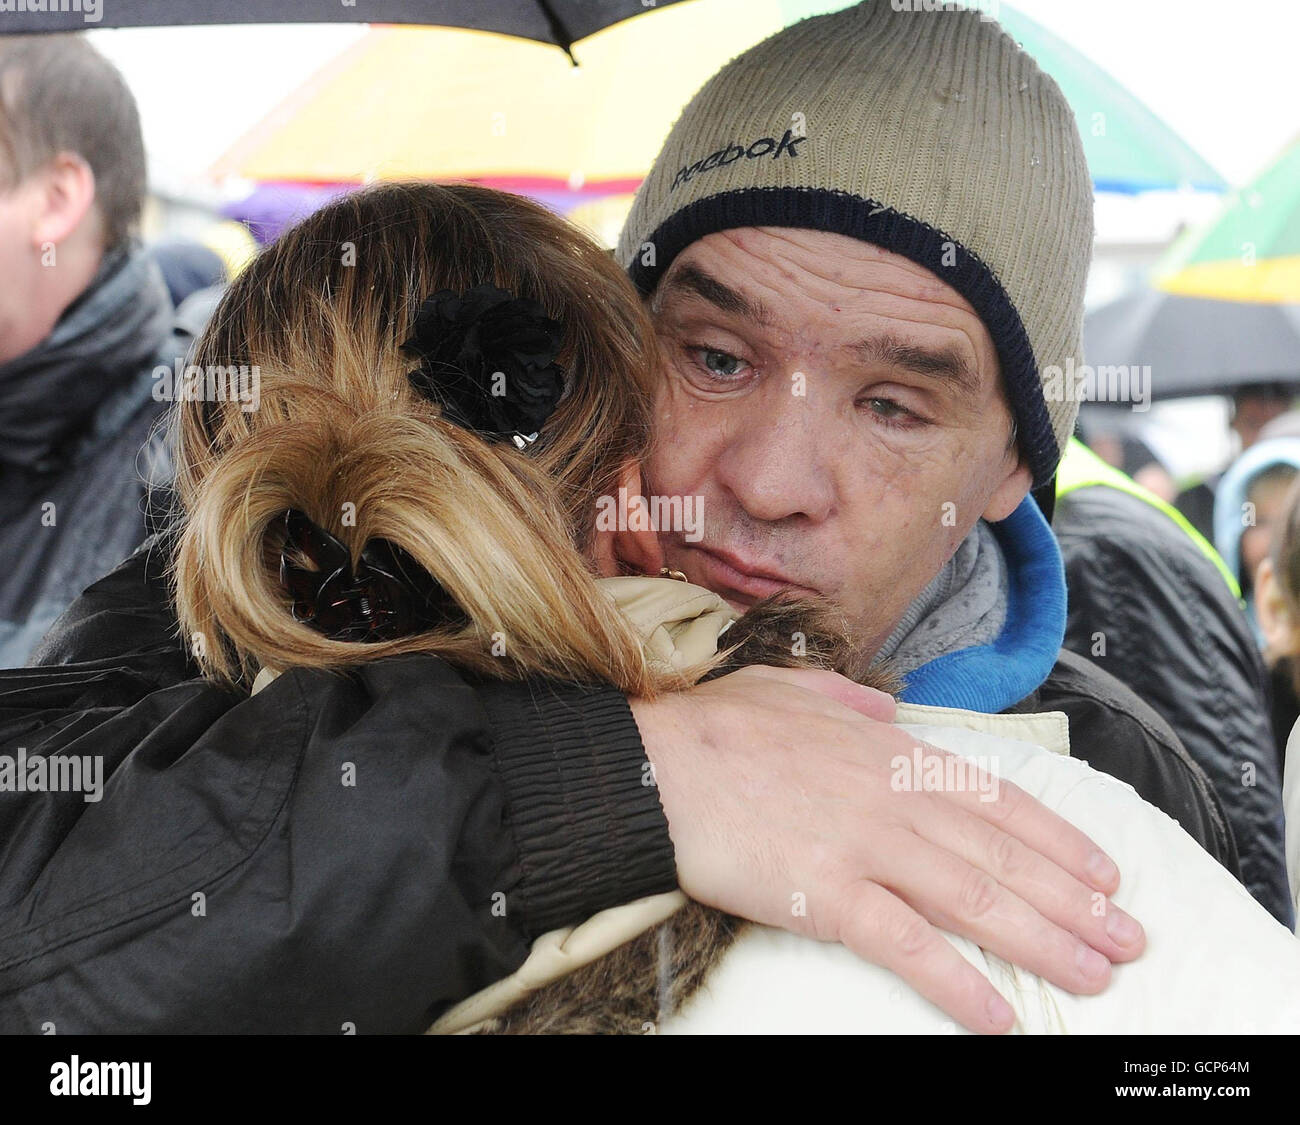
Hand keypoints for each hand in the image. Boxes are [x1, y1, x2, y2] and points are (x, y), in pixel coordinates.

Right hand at [631, 665, 1145, 1033]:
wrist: (656, 765)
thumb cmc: (716, 729)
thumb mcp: (791, 688)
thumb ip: (847, 696)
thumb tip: (887, 706)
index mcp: (887, 748)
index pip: (994, 796)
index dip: (1056, 837)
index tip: (1103, 870)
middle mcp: (891, 795)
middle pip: (1000, 853)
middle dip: (1074, 900)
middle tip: (1130, 938)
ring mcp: (863, 844)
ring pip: (973, 897)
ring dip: (1041, 941)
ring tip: (1094, 976)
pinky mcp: (826, 893)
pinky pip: (906, 945)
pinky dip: (958, 982)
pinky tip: (997, 1015)